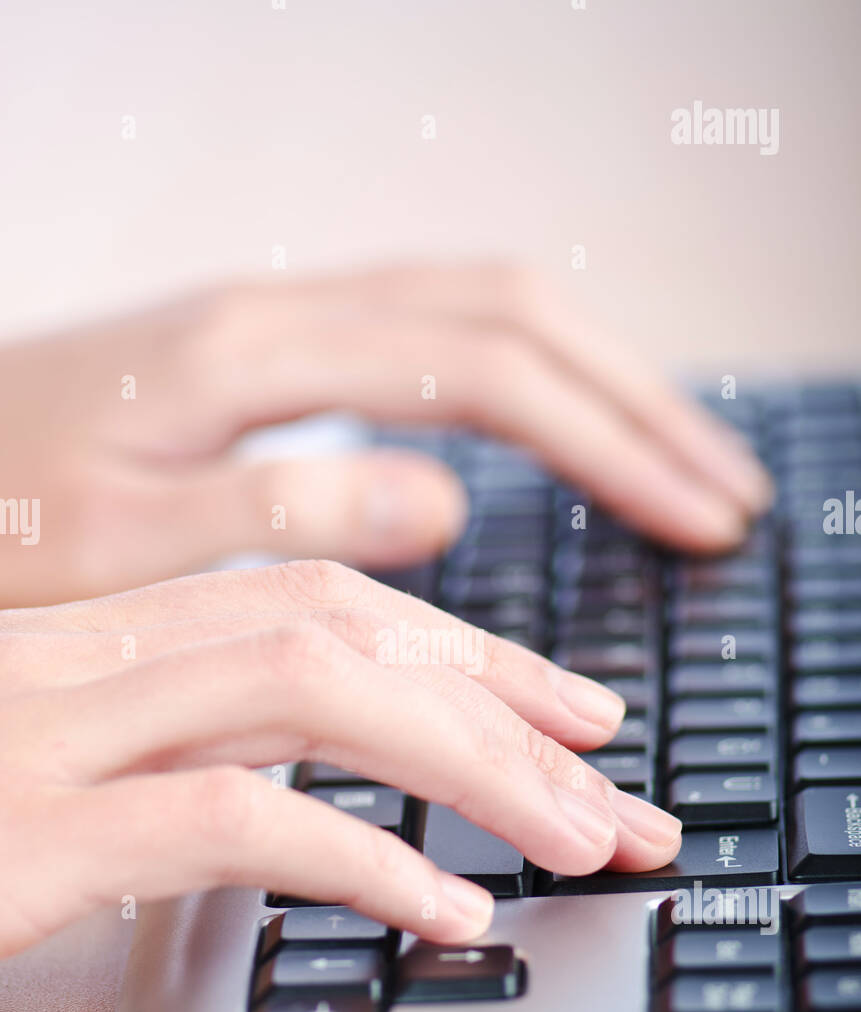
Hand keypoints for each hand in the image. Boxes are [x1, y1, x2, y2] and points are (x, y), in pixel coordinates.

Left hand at [0, 263, 771, 605]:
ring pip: (483, 311)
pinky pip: (432, 331)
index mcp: (254, 354)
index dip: (613, 447)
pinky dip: (525, 379)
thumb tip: (442, 502)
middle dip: (638, 405)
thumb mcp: (114, 544)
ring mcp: (281, 318)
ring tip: (676, 463)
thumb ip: (276, 514)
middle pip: (515, 316)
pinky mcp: (271, 348)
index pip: (490, 374)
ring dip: (596, 383)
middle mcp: (283, 310)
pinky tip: (554, 429)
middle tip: (724, 493)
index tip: (696, 520)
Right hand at [0, 560, 681, 957]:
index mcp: (96, 633)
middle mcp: (75, 655)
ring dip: (468, 758)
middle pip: (336, 621)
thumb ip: (187, 754)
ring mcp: (42, 731)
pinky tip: (444, 910)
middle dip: (504, 696)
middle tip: (618, 780)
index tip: (569, 712)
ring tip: (579, 839)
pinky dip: (358, 857)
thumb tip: (336, 781)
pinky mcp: (18, 829)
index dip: (463, 647)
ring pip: (302, 683)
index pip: (315, 598)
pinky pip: (225, 817)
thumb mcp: (64, 777)